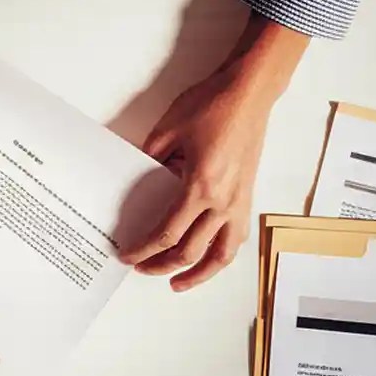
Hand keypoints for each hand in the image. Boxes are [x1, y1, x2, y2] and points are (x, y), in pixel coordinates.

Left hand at [120, 16, 307, 291]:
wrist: (248, 93)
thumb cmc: (211, 105)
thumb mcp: (167, 130)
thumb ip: (150, 160)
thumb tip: (139, 181)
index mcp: (201, 187)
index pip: (167, 233)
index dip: (144, 250)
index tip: (128, 256)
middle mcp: (223, 202)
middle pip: (190, 251)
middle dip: (162, 266)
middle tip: (142, 268)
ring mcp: (240, 202)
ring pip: (222, 254)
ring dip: (199, 274)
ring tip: (179, 283)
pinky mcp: (248, 196)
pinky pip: (236, 237)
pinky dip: (221, 255)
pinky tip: (210, 258)